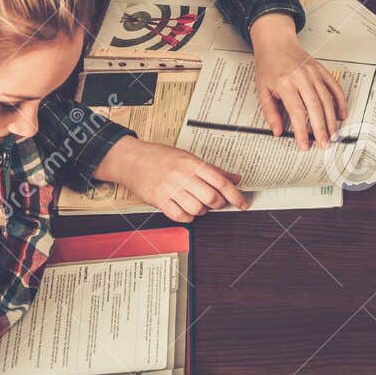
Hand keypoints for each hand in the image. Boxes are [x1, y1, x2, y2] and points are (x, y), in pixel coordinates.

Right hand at [96, 136, 249, 222]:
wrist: (132, 159)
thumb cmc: (161, 157)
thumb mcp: (189, 157)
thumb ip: (213, 170)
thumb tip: (236, 178)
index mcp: (192, 163)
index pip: (221, 181)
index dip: (235, 195)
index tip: (243, 203)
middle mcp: (182, 176)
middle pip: (211, 198)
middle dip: (218, 204)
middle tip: (216, 202)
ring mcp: (170, 189)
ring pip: (197, 209)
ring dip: (202, 211)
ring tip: (198, 204)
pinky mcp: (159, 201)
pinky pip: (180, 216)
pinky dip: (187, 217)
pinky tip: (186, 210)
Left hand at [250, 13, 349, 147]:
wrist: (276, 44)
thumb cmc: (269, 66)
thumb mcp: (262, 90)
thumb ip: (270, 113)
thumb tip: (277, 131)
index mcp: (285, 83)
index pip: (297, 111)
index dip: (302, 131)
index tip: (304, 144)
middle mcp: (301, 78)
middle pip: (315, 107)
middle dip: (321, 129)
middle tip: (324, 144)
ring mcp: (313, 73)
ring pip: (327, 99)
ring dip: (332, 120)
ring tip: (333, 135)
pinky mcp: (321, 71)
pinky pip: (335, 87)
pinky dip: (340, 102)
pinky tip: (341, 115)